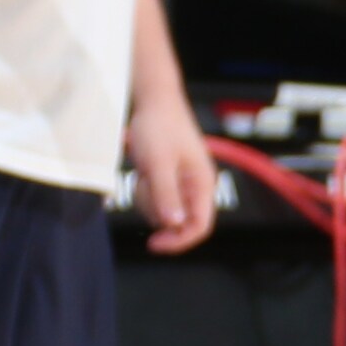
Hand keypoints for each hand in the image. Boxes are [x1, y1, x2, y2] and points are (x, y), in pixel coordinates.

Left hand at [125, 89, 218, 253]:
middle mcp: (197, 187)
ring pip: (165, 212)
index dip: (179, 240)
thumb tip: (173, 224)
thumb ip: (166, 194)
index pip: (200, 226)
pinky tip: (143, 170)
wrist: (155, 102)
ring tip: (143, 173)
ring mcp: (183, 184)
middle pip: (180, 222)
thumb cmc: (159, 128)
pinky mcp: (170, 180)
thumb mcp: (158, 163)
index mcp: (203, 184)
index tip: (153, 244)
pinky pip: (157, 199)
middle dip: (157, 211)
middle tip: (142, 187)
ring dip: (148, 200)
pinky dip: (145, 191)